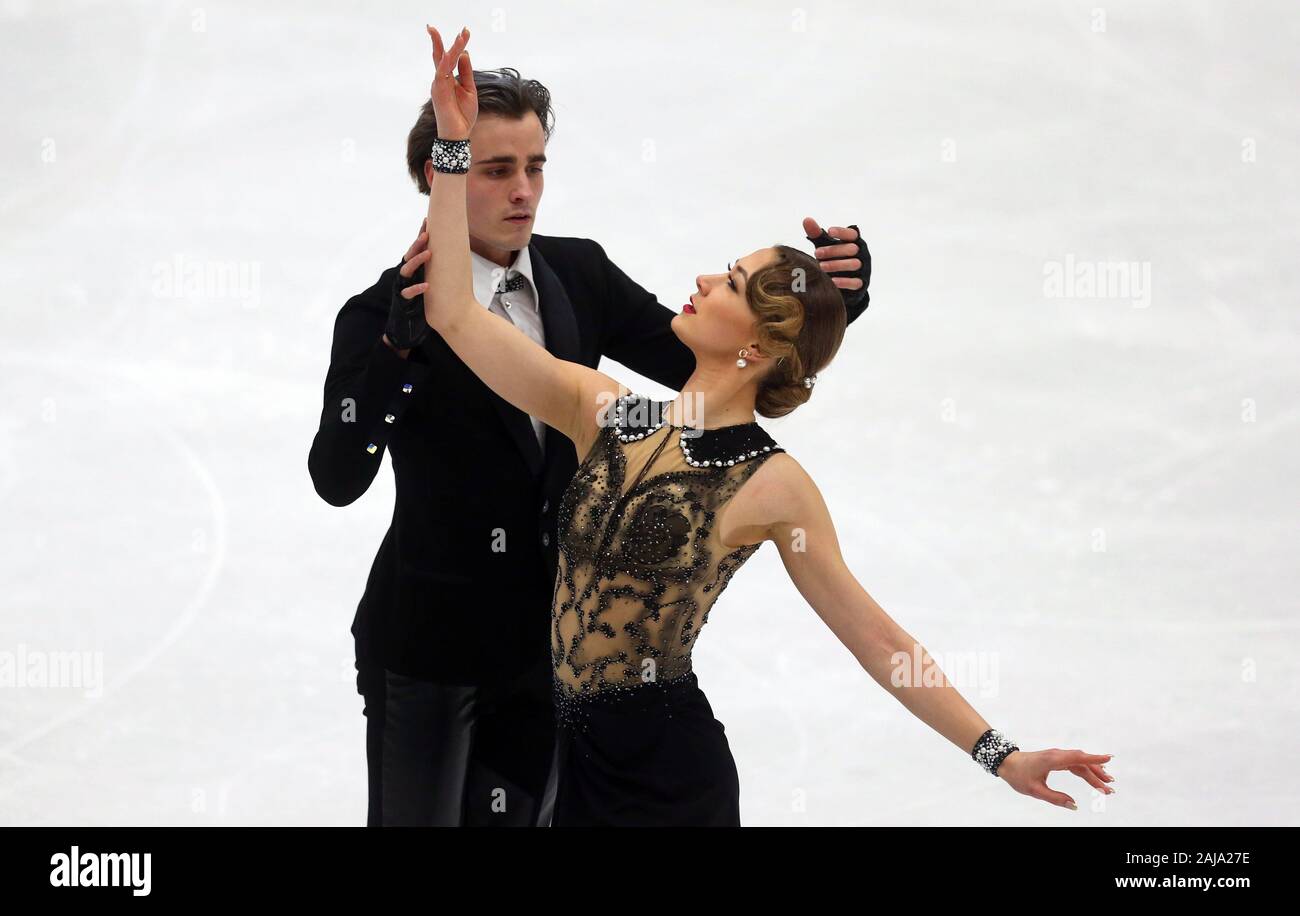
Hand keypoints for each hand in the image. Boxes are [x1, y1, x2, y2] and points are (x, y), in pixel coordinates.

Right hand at [384, 216, 432, 350]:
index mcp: (414, 270)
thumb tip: (454, 256)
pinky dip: (417, 288)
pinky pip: (408, 293)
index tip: (427, 221)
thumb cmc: (423, 305)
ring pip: (406, 270)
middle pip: (409, 256)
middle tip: (427, 234)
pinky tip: (427, 286)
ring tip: (428, 254)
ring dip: (417, 261)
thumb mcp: (432, 284)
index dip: (420, 236)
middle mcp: (406, 276)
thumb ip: (437, 271)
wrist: (408, 329)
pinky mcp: (403, 301)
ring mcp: (403, 287)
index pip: (416, 250)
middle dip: (417, 244)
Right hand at [427, 25, 477, 140]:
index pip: (447, 57)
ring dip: (453, 48)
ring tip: (461, 36)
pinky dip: (446, 62)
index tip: (464, 31)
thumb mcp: (470, 89)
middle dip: (440, 40)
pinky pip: (442, 73)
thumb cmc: (463, 114)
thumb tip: (465, 53)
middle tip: (438, 26)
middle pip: (440, 56)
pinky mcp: (438, 92)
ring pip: (444, 61)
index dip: (455, 44)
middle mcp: (440, 80)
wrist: (459, 134)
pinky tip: (452, 53)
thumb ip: (466, 72)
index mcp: (448, 79)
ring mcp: (438, 85)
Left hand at [803, 216, 871, 319]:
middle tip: (817, 253)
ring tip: (821, 266)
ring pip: (854, 264)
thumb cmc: (833, 257)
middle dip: (833, 250)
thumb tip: (806, 219)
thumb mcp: (825, 245)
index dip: (842, 232)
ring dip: (837, 265)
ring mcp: (863, 268)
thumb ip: (817, 233)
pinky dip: (844, 281)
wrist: (842, 281)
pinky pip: (856, 282)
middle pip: (851, 249)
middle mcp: (862, 253)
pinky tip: (832, 281)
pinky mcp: (862, 282)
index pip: (852, 234)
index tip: (829, 231)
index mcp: (854, 241)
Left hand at [995, 747, 1115, 810]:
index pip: (1077, 758)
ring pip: (1080, 763)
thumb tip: (1074, 805)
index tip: (1109, 758)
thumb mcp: (1035, 790)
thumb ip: (1055, 798)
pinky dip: (1085, 769)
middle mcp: (1057, 755)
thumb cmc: (1019, 775)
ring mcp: (1057, 756)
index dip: (1094, 759)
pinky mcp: (1056, 759)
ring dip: (1093, 772)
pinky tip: (1094, 775)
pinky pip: (1074, 763)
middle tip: (1110, 788)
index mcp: (1053, 760)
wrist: (1007, 762)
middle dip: (1098, 774)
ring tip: (1107, 784)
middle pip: (1082, 763)